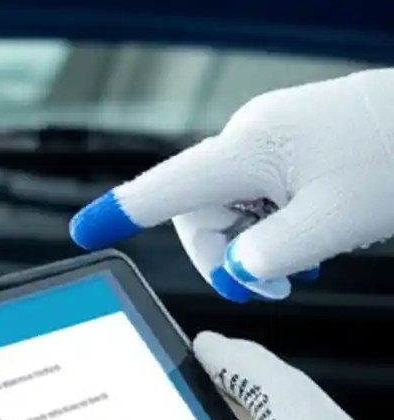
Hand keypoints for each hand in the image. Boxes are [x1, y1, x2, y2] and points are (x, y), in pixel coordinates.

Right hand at [69, 69, 393, 301]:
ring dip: (262, 240)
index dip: (122, 212)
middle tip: (276, 283)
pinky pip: (265, 191)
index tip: (85, 231)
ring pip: (236, 205)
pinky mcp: (297, 141)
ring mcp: (274, 136)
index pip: (165, 188)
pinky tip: (319, 228)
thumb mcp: (334, 224)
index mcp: (247, 150)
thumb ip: (271, 256)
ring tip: (314, 252)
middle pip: (201, 209)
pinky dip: (281, 221)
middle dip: (228, 253)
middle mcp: (250, 137)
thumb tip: (238, 271)